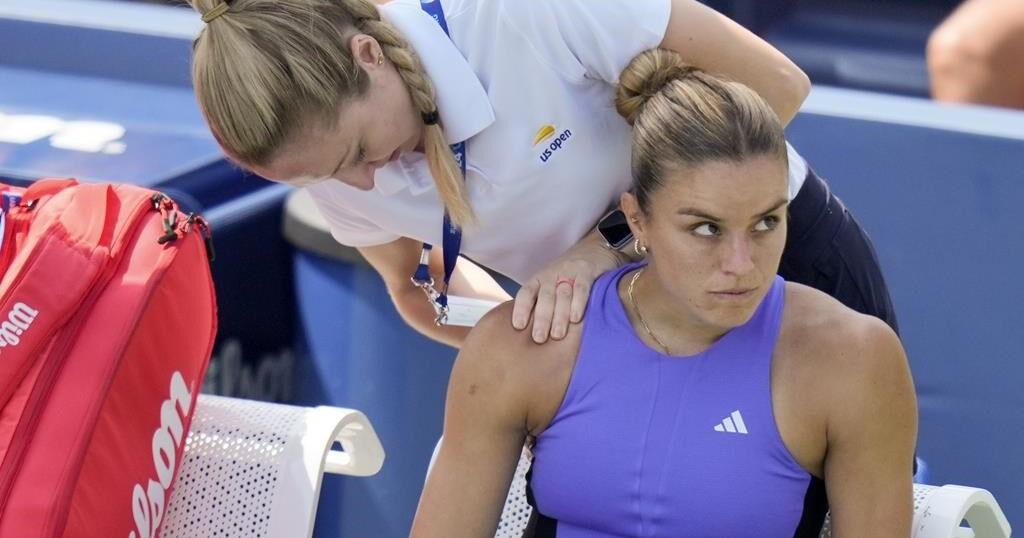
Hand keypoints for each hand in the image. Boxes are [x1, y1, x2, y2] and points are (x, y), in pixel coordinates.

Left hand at [511, 231, 626, 342]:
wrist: (595, 249)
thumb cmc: (568, 275)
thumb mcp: (552, 284)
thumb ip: (543, 303)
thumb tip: (532, 334)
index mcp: (540, 279)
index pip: (526, 292)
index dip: (521, 308)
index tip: (518, 326)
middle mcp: (552, 275)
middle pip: (545, 297)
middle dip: (542, 318)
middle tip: (539, 338)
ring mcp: (570, 272)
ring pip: (563, 295)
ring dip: (559, 316)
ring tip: (557, 335)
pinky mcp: (588, 272)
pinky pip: (582, 288)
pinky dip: (578, 303)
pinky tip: (576, 319)